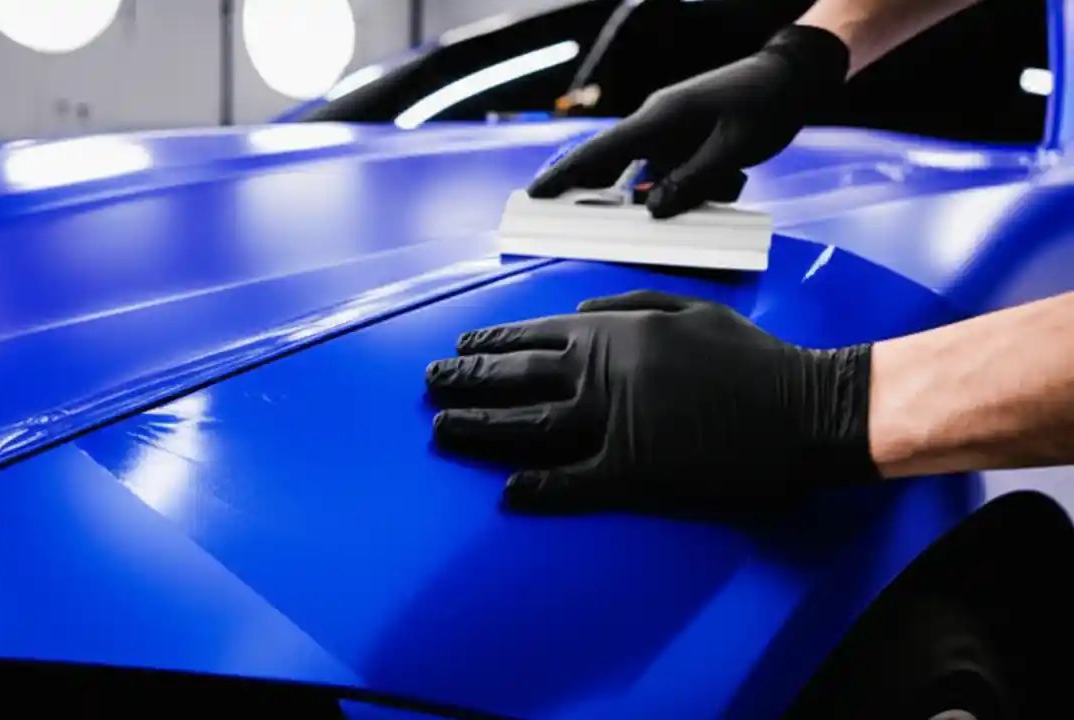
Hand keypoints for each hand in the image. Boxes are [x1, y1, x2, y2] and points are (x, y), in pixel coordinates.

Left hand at [425, 291, 877, 510]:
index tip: (459, 350)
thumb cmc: (748, 357)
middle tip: (431, 387)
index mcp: (613, 334)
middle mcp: (600, 376)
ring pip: (527, 429)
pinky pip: (571, 482)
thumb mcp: (687, 308)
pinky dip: (537, 488)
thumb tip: (577, 316)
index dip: (490, 345)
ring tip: (443, 430)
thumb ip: (625, 307)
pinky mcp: (631, 474)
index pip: (532, 338)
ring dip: (479, 430)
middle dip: (467, 383)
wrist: (800, 410)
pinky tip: (508, 492)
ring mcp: (611, 426)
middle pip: (516, 382)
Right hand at [528, 25, 848, 218]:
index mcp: (660, 119)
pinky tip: (730, 182)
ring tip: (695, 197)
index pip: (601, 152)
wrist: (796, 77)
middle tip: (566, 221)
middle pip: (611, 165)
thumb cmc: (765, 105)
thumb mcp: (733, 149)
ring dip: (670, 196)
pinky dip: (696, 188)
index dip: (565, 176)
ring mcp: (673, 135)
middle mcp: (658, 126)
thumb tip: (652, 211)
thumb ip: (692, 182)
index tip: (535, 196)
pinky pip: (679, 176)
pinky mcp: (690, 143)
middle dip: (595, 193)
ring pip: (652, 178)